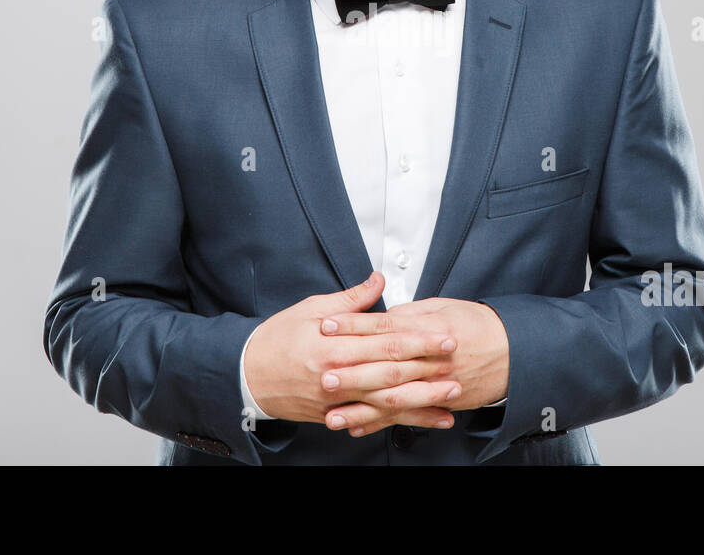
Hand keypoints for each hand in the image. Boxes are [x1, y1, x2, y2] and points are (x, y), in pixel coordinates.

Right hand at [244, 272, 461, 430]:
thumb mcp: (310, 309)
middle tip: (457, 363)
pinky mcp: (335, 415)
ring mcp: (337, 399)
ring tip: (451, 397)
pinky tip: (423, 419)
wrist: (246, 376)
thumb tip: (377, 281)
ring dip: (422, 400)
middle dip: (428, 369)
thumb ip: (349, 300)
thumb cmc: (276, 340)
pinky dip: (399, 421)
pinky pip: (372, 419)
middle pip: (391, 372)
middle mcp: (338, 374)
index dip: (418, 338)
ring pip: (387, 402)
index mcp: (335, 344)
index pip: (385, 341)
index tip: (443, 335)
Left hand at [317, 296, 509, 436]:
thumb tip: (385, 313)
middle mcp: (429, 358)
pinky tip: (357, 427)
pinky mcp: (437, 402)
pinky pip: (405, 416)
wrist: (514, 351)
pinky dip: (380, 424)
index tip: (327, 325)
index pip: (384, 325)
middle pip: (384, 364)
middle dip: (352, 372)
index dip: (354, 325)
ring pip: (392, 397)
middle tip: (323, 375)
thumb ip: (411, 311)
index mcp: (427, 328)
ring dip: (361, 407)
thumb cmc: (478, 325)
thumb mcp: (444, 306)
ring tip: (333, 413)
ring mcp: (433, 384)